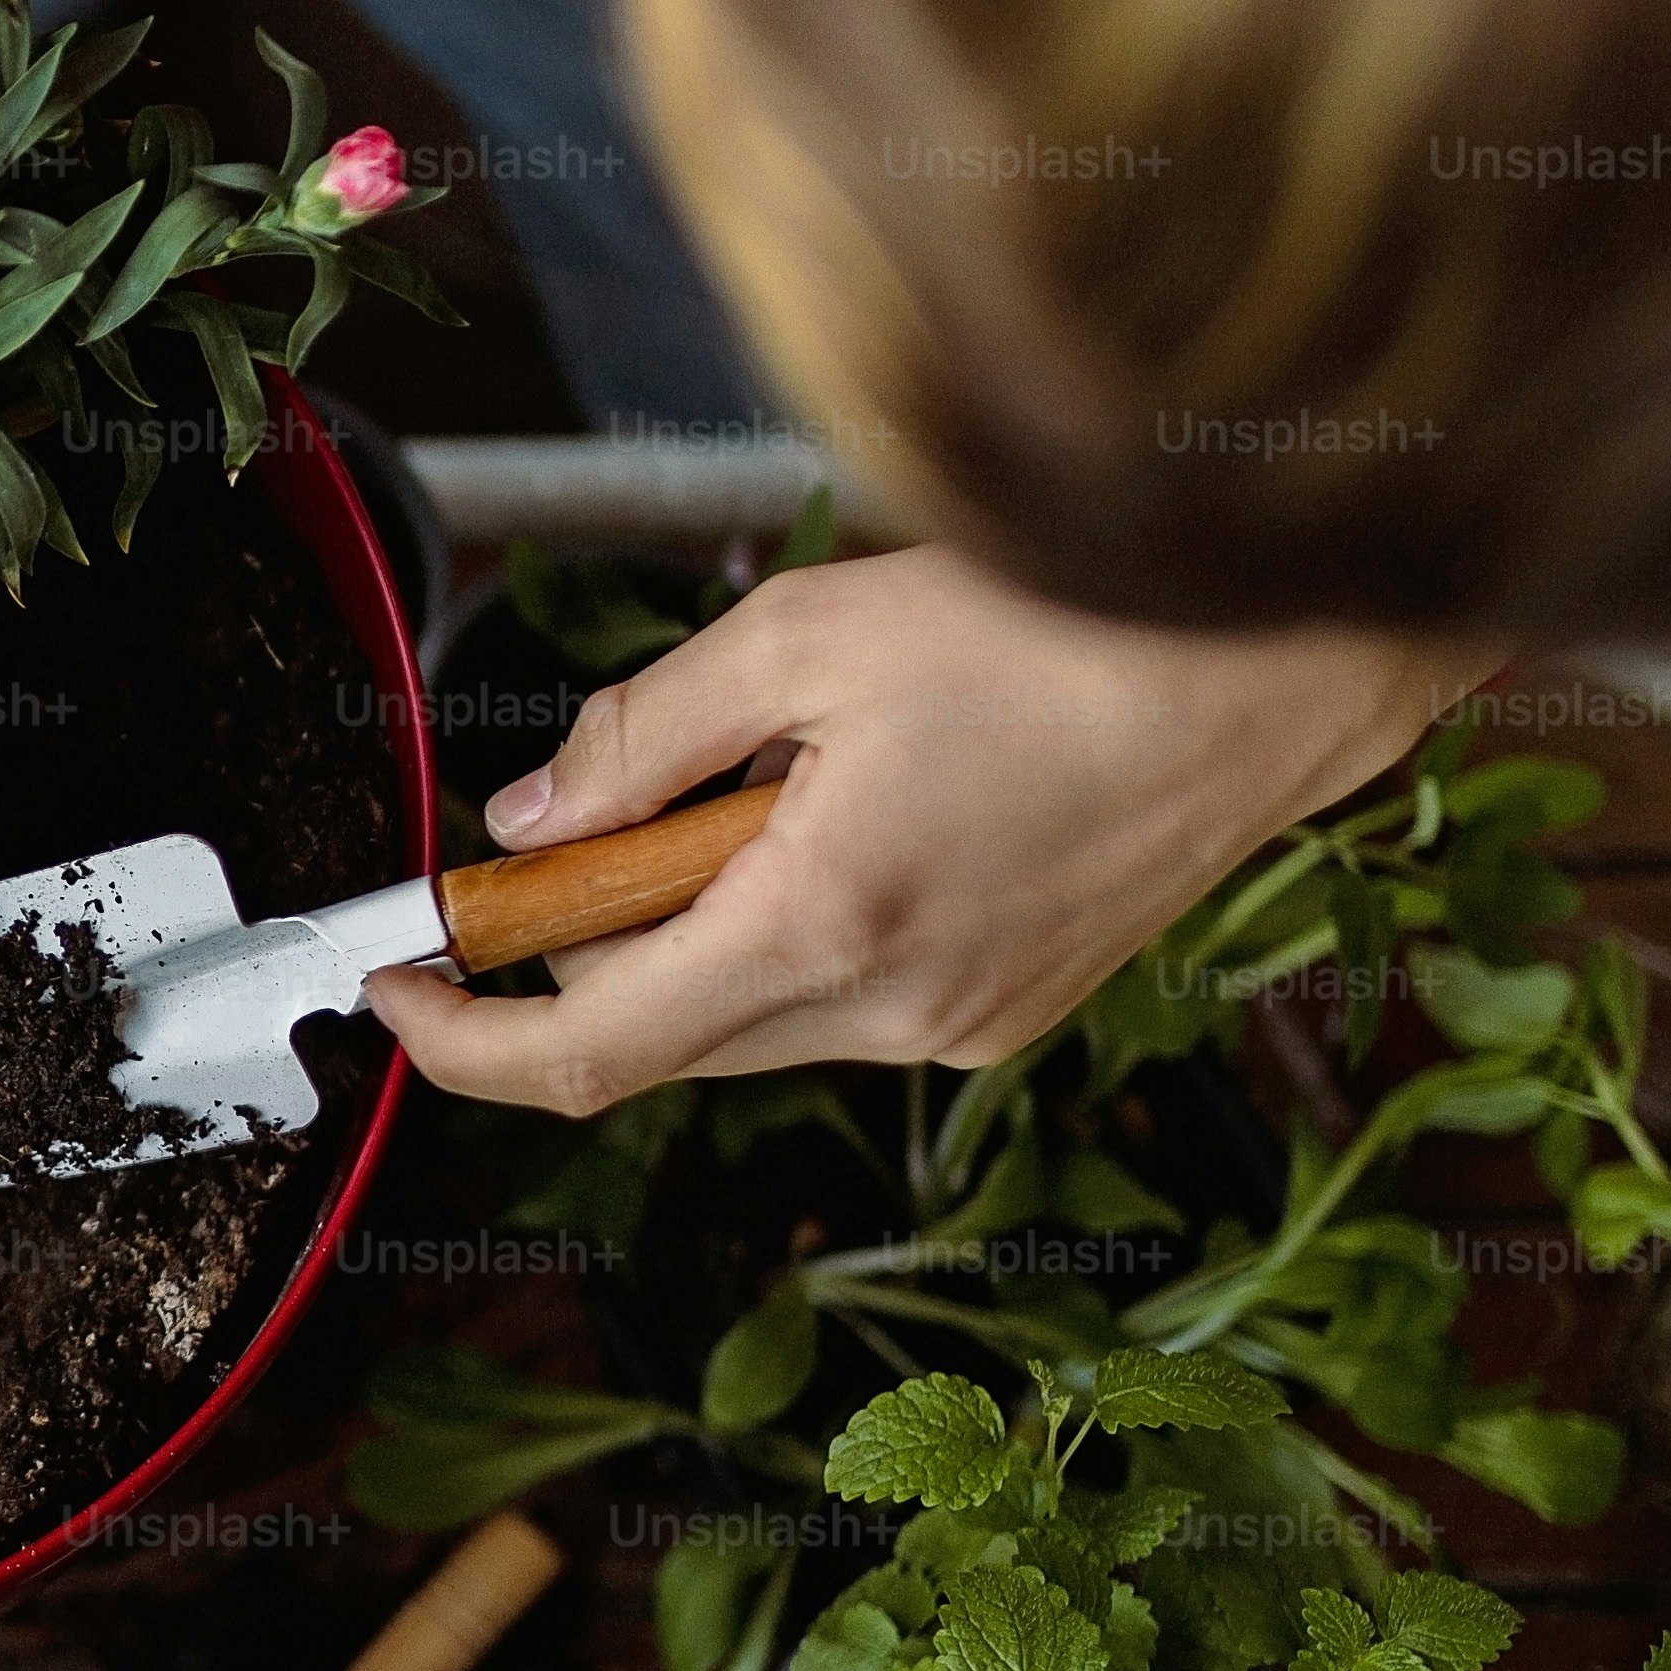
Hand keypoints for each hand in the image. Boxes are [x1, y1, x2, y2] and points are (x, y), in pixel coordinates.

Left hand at [370, 545, 1461, 1111]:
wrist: (1278, 663)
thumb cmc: (1063, 621)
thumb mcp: (805, 632)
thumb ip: (642, 732)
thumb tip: (532, 815)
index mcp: (825, 921)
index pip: (583, 1049)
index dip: (458, 1039)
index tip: (391, 985)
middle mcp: (894, 1010)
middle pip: (656, 1038)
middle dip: (585, 943)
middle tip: (591, 815)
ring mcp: (961, 1027)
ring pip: (747, 1020)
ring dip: (700, 928)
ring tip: (779, 777)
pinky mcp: (1009, 1016)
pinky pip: (840, 1004)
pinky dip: (793, 930)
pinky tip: (861, 812)